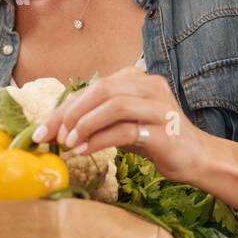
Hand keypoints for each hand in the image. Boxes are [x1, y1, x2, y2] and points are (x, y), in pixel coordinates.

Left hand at [31, 67, 209, 184]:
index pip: (91, 88)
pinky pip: (125, 130)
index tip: (41, 130)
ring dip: (84, 125)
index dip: (63, 108)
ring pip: (113, 105)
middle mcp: (149, 86)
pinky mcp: (164, 130)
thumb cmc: (155, 140)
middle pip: (100, 90)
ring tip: (68, 144)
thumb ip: (94, 121)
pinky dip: (99, 140)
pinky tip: (84, 151)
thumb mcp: (121, 125)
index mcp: (136, 79)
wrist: (196, 158)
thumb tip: (54, 130)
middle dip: (69, 114)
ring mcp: (159, 106)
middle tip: (51, 136)